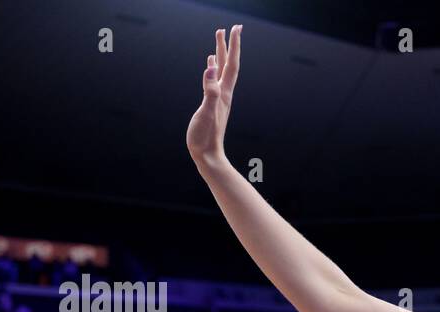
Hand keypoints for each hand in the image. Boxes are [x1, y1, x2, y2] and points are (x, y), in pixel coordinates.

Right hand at [187, 25, 241, 166]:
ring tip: (218, 39)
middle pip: (228, 64)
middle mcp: (224, 93)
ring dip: (221, 54)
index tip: (235, 28)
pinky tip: (210, 65)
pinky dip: (213, 69)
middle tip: (228, 28)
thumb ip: (209, 91)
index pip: (231, 64)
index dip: (233, 46)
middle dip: (228, 45)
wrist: (207, 156)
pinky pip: (214, 80)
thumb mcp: (206, 112)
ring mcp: (218, 98)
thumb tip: (211, 69)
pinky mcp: (212, 103)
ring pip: (221, 71)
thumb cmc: (205, 137)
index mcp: (223, 93)